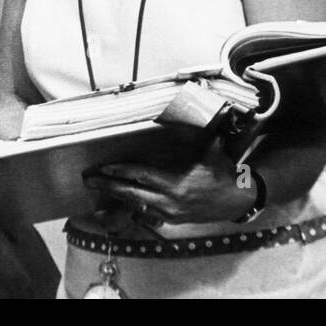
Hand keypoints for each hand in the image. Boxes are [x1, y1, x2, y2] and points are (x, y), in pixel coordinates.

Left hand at [83, 141, 253, 226]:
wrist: (236, 202)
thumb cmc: (223, 173)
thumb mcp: (213, 151)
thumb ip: (202, 130)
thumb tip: (197, 105)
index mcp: (177, 185)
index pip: (143, 176)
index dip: (122, 171)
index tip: (105, 166)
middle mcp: (170, 202)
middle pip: (132, 194)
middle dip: (109, 186)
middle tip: (89, 179)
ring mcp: (169, 214)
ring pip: (136, 206)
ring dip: (116, 196)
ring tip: (98, 188)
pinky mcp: (171, 220)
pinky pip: (144, 214)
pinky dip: (130, 206)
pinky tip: (118, 200)